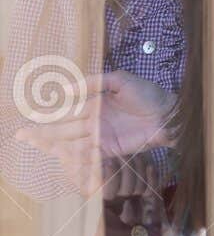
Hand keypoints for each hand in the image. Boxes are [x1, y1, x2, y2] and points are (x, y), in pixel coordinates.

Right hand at [14, 71, 175, 195]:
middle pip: (64, 128)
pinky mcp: (110, 150)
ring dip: (52, 143)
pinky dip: (73, 156)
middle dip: (43, 131)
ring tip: (33, 143)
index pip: (67, 110)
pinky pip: (88, 154)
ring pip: (71, 141)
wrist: (170, 114)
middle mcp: (95, 122)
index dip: (49, 114)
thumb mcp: (120, 80)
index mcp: (96, 105)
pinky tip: (58, 156)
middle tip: (21, 135)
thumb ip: (93, 82)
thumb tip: (66, 90)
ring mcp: (102, 137)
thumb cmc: (148, 94)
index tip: (30, 116)